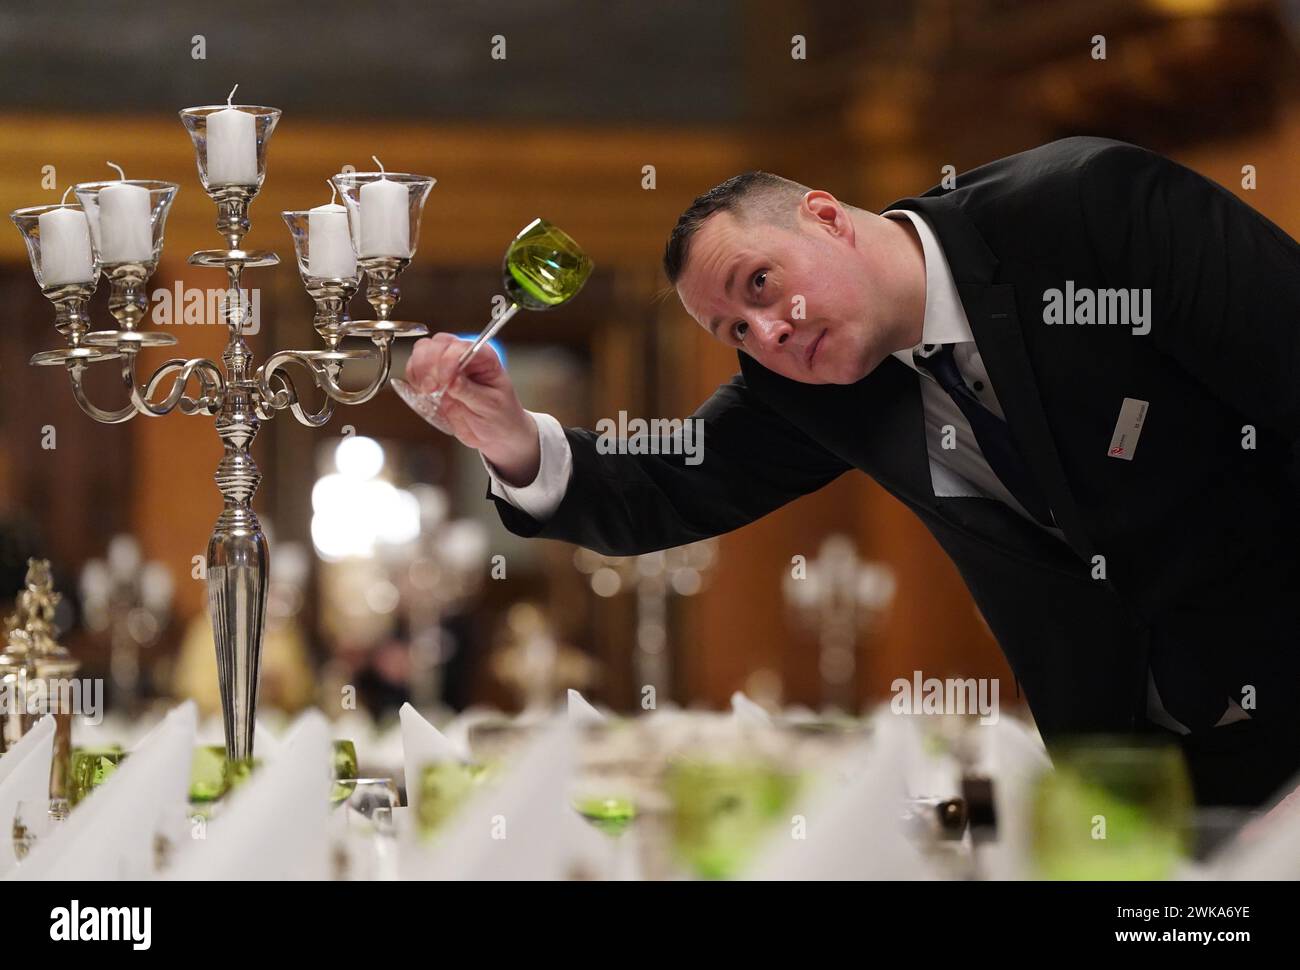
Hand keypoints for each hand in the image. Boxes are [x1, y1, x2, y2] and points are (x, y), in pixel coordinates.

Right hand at [404, 333, 540, 485]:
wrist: (497, 434)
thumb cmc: (501, 416)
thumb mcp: (490, 405)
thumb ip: (469, 391)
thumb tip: (452, 380)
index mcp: (484, 357)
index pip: (461, 347)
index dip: (448, 360)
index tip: (446, 381)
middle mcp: (464, 356)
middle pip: (437, 344)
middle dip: (429, 363)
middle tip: (431, 388)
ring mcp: (447, 366)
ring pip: (423, 351)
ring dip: (418, 369)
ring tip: (427, 390)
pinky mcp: (434, 380)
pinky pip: (416, 369)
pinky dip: (413, 378)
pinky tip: (421, 391)